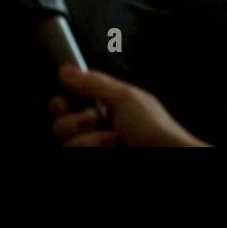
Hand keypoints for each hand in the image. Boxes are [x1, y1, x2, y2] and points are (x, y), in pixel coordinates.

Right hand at [49, 64, 208, 147]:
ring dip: (88, 139)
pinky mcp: (92, 157)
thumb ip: (93, 82)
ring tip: (112, 139)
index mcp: (101, 105)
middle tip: (94, 119)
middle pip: (59, 123)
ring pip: (66, 143)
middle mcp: (94, 128)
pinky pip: (72, 153)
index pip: (66, 101)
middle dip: (74, 121)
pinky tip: (110, 148)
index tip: (64, 101)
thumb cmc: (155, 129)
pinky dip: (91, 148)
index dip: (60, 101)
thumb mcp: (125, 97)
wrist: (167, 155)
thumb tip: (65, 69)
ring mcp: (94, 145)